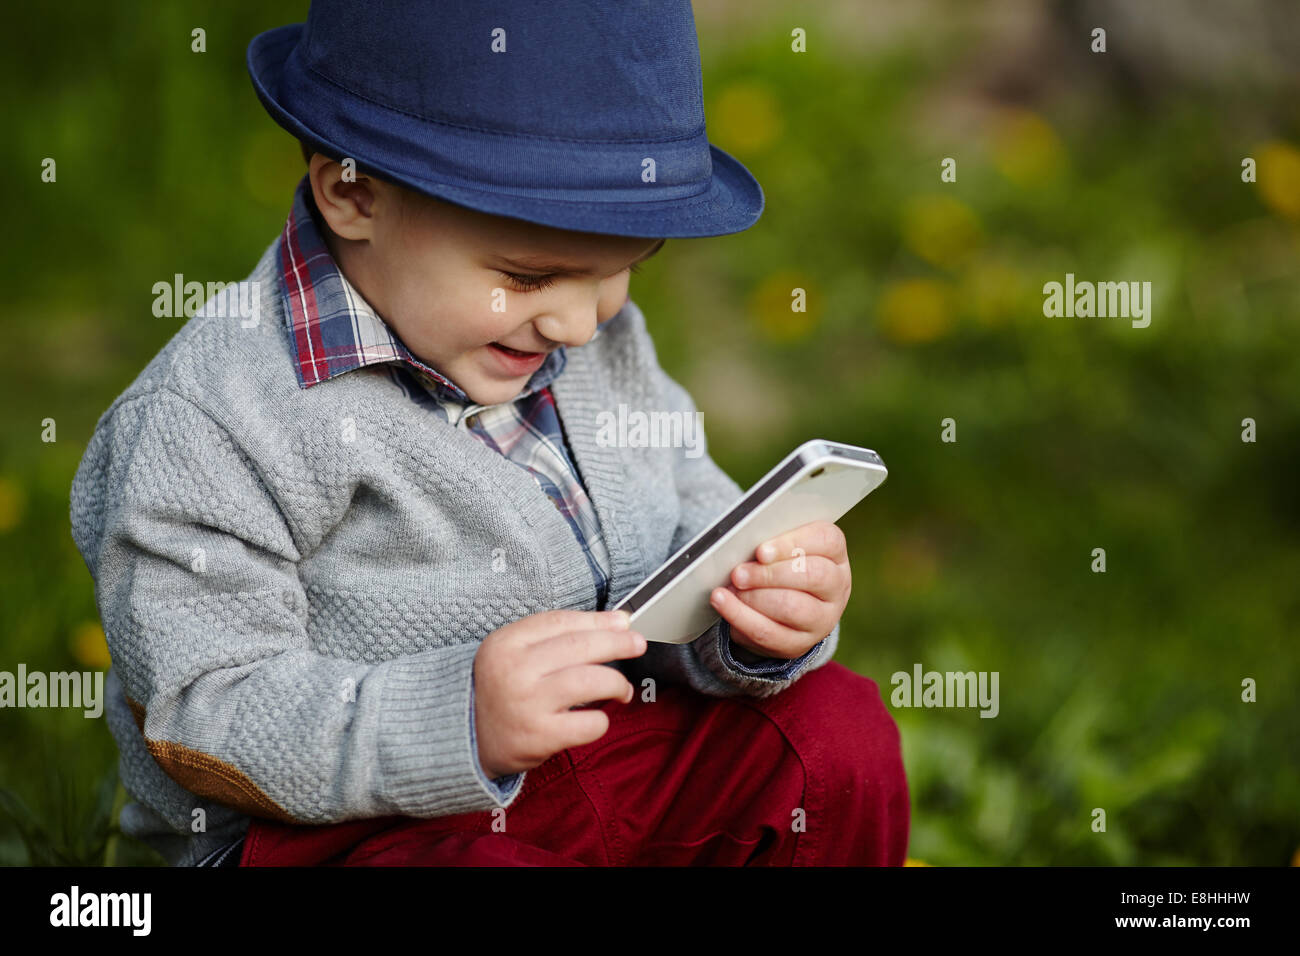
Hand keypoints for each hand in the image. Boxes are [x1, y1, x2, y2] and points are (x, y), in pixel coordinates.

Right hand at [473, 609, 646, 779]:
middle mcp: (515, 670)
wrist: (465, 737)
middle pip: (581, 647)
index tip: (623, 621)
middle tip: (637, 645)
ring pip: (591, 681)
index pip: (562, 622)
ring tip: (621, 689)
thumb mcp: (513, 652)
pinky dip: (601, 720)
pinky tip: (597, 718)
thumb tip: (617, 622)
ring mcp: (527, 704)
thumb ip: (557, 636)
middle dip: (618, 643)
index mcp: (506, 643)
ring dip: (616, 683)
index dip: (599, 620)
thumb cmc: (500, 690)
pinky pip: (588, 723)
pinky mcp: (539, 736)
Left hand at [709, 520, 850, 660]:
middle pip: (813, 575)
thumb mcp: (783, 550)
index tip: (761, 551)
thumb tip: (744, 543)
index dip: (792, 543)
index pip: (826, 540)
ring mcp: (822, 619)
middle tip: (738, 573)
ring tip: (732, 588)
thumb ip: (771, 543)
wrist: (783, 611)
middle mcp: (836, 587)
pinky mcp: (800, 644)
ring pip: (792, 607)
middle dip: (770, 574)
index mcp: (835, 555)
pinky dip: (740, 616)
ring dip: (755, 596)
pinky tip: (722, 603)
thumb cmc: (781, 567)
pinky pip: (768, 633)